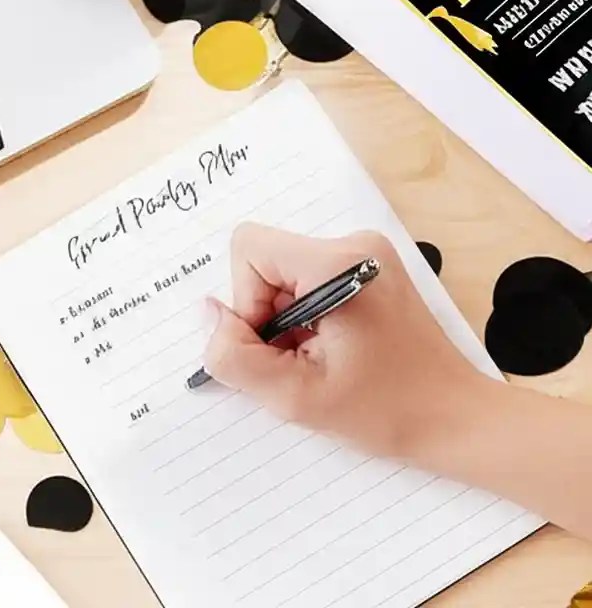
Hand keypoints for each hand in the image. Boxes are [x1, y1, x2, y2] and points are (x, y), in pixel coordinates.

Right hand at [202, 224, 489, 458]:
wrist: (457, 419)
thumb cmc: (388, 411)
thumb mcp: (294, 396)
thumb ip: (234, 354)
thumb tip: (209, 314)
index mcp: (340, 264)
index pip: (249, 250)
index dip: (245, 302)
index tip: (277, 346)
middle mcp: (355, 246)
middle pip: (265, 263)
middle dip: (267, 317)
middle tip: (301, 362)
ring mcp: (366, 256)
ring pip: (283, 277)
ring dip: (286, 323)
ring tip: (321, 361)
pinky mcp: (370, 272)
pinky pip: (307, 283)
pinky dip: (306, 320)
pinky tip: (333, 352)